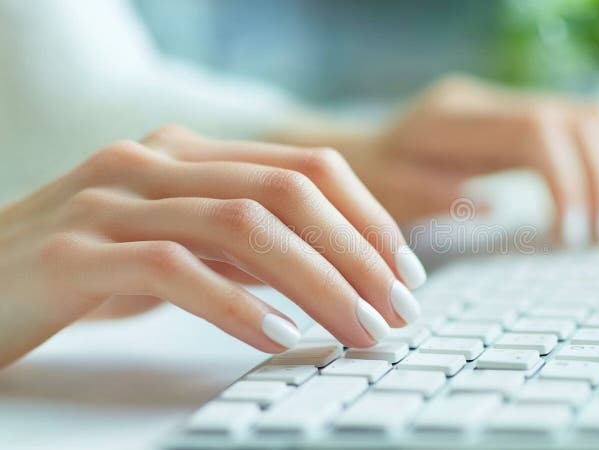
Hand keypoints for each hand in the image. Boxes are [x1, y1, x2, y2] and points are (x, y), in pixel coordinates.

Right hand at [0, 126, 426, 366]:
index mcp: (188, 151)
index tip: (404, 271)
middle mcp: (153, 161)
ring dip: (317, 283)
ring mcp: (111, 201)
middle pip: (287, 194)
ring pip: (243, 227)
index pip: (306, 168)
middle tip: (397, 309)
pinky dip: (235, 305)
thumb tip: (335, 269)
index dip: (367, 219)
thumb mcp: (176, 240)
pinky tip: (276, 336)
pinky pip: (174, 270)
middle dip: (357, 255)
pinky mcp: (73, 253)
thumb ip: (242, 243)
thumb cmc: (84, 266)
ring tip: (357, 330)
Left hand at [283, 76, 598, 244]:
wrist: (363, 154)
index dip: (568, 180)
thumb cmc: (370, 183)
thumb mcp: (386, 194)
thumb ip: (429, 194)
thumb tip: (487, 204)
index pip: (534, 131)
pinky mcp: (524, 123)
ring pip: (588, 121)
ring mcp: (507, 107)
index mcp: (450, 118)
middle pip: (573, 120)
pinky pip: (583, 134)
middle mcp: (485, 103)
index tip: (575, 235)